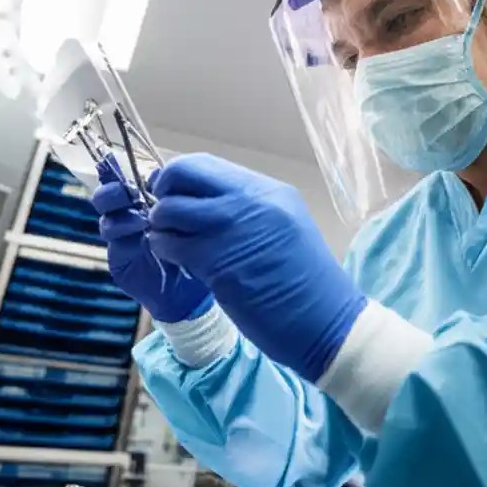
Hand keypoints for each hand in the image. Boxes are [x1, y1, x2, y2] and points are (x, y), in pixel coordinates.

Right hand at [92, 160, 211, 322]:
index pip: (128, 178)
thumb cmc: (198, 247)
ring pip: (106, 217)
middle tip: (133, 192)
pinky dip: (125, 236)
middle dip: (115, 189)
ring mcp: (122, 238)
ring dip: (121, 213)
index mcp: (146, 200)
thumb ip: (175, 195)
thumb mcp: (192, 218)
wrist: (195, 291)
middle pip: (108, 194)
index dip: (132, 173)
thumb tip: (156, 174)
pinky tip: (143, 236)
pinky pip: (114, 243)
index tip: (154, 178)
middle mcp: (130, 216)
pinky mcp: (119, 259)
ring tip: (142, 218)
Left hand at [146, 153, 366, 381]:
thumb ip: (245, 211)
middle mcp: (250, 202)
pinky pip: (172, 246)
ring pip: (170, 211)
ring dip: (162, 227)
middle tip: (166, 216)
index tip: (173, 194)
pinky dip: (165, 251)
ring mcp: (233, 231)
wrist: (325, 321)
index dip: (181, 177)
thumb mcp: (284, 228)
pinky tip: (177, 261)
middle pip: (184, 174)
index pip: (206, 164)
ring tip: (171, 242)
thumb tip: (200, 203)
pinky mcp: (218, 264)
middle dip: (165, 192)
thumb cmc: (306, 283)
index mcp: (269, 191)